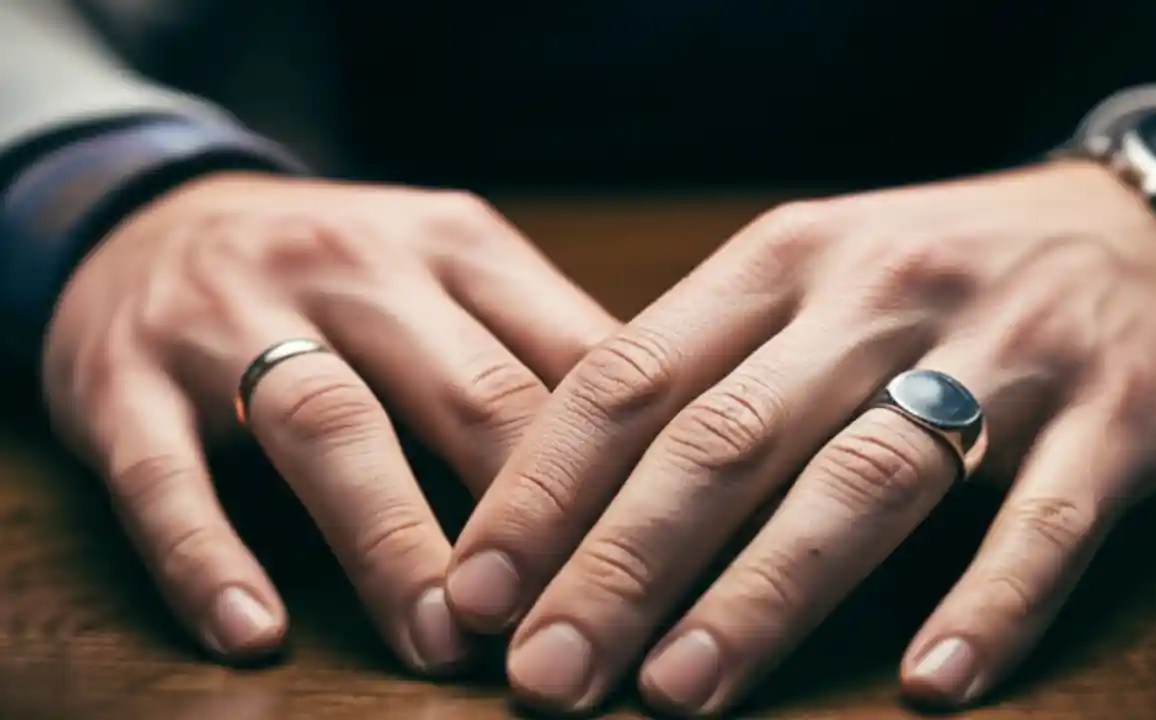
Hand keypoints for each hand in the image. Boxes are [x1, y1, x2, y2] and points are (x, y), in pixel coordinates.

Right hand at [42, 173, 616, 670]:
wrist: (158, 213)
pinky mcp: (124, 377)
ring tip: (443, 641)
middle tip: (572, 622)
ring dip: (392, 541)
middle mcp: (354, 267)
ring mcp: (231, 317)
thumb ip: (546, 344)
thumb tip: (674, 448)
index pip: (566, 354)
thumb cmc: (342, 272)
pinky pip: (163, 472)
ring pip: (329, 425)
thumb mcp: (450, 269)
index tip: (670, 558)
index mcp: (455, 245)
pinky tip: (253, 632)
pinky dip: (207, 557)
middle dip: (528, 515)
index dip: (628, 465)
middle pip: (467, 390)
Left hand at [444, 160, 1155, 713]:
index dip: (543, 488)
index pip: (630, 376)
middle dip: (621, 565)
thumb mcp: (808, 276)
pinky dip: (986, 603)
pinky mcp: (1115, 411)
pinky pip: (1044, 519)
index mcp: (780, 260)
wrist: (1131, 224)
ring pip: (863, 481)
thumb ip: (704, 364)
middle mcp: (875, 296)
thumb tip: (562, 488)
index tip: (477, 591)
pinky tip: (929, 684)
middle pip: (724, 439)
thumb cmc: (931, 272)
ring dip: (764, 596)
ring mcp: (1000, 349)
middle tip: (547, 675)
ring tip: (682, 693)